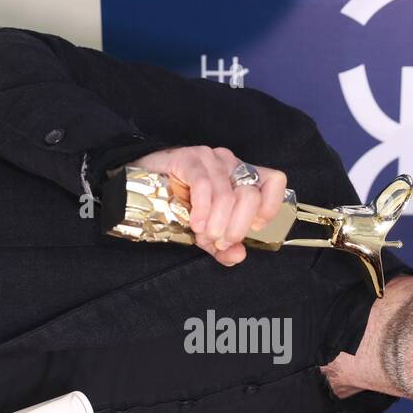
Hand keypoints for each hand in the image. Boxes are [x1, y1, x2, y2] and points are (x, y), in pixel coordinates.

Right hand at [131, 145, 288, 265]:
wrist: (138, 189)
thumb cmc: (176, 207)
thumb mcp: (205, 232)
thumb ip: (223, 247)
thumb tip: (238, 255)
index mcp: (242, 176)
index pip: (274, 181)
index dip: (268, 208)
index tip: (252, 227)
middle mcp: (230, 163)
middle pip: (250, 196)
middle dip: (235, 227)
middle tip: (218, 240)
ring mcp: (210, 158)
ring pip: (228, 194)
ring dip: (216, 223)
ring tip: (203, 235)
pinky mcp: (188, 157)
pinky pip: (204, 184)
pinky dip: (202, 210)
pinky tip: (195, 223)